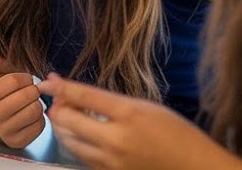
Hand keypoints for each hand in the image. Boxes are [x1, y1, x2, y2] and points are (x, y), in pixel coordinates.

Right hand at [0, 72, 44, 147]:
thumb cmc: (5, 95)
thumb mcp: (4, 82)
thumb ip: (21, 79)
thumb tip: (45, 86)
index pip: (13, 81)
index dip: (26, 78)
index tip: (26, 80)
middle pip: (25, 96)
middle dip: (34, 91)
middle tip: (33, 92)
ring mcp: (3, 131)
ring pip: (33, 111)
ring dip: (38, 104)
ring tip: (32, 103)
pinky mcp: (16, 142)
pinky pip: (39, 125)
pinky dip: (40, 118)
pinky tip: (32, 117)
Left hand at [38, 74, 241, 169]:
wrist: (196, 168)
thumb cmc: (176, 133)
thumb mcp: (145, 107)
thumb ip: (109, 102)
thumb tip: (76, 92)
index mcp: (128, 115)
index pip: (82, 95)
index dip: (59, 87)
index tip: (45, 81)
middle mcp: (116, 139)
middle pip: (67, 121)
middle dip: (58, 107)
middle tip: (61, 100)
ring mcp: (111, 161)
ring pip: (69, 141)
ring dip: (64, 126)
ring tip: (70, 115)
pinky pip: (82, 157)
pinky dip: (76, 143)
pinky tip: (83, 134)